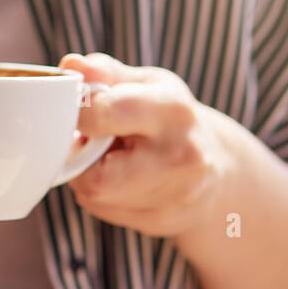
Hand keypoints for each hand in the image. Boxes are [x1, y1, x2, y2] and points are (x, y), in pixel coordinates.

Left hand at [58, 52, 230, 238]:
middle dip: (81, 156)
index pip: (103, 114)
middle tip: (92, 140)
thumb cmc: (170, 117)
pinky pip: (102, 211)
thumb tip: (70, 66)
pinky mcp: (161, 221)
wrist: (217, 166)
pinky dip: (100, 195)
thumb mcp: (145, 83)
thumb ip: (104, 73)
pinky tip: (123, 180)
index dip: (76, 114)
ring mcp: (174, 196)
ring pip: (93, 195)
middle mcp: (179, 157)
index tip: (76, 111)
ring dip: (87, 175)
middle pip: (94, 175)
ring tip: (113, 158)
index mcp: (173, 111)